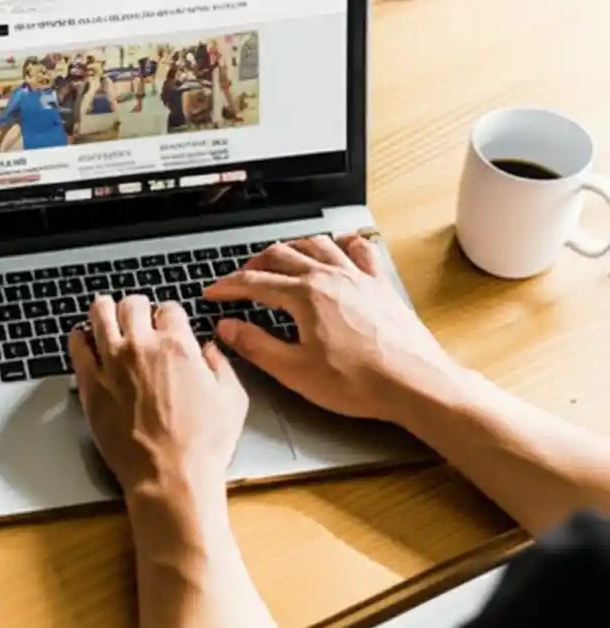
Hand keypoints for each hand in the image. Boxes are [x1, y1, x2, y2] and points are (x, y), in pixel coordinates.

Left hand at [67, 294, 247, 492]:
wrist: (170, 477)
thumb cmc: (202, 445)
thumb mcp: (233, 400)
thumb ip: (221, 366)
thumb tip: (210, 351)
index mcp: (178, 346)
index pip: (169, 309)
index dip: (168, 313)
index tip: (166, 321)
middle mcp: (142, 347)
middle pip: (132, 305)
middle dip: (136, 306)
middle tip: (135, 312)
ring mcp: (113, 364)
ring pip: (100, 316)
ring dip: (104, 309)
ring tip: (104, 308)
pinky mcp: (91, 385)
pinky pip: (78, 348)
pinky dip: (79, 337)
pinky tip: (82, 336)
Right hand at [204, 235, 462, 422]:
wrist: (415, 384)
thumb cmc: (360, 382)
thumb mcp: (294, 371)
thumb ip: (255, 346)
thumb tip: (228, 328)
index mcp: (304, 297)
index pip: (253, 283)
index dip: (227, 287)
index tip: (212, 292)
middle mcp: (329, 278)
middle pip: (281, 256)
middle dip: (254, 263)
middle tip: (240, 276)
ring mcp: (357, 278)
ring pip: (317, 244)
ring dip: (292, 246)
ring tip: (279, 256)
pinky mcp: (380, 286)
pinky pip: (359, 250)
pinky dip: (342, 243)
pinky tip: (337, 245)